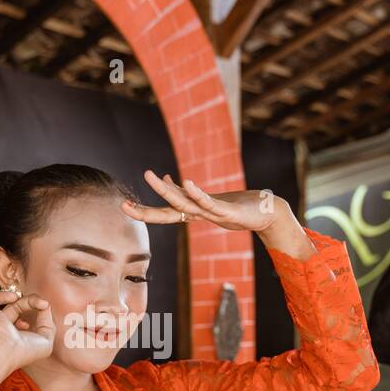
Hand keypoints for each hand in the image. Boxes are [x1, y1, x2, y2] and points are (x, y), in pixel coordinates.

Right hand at [0, 285, 55, 363]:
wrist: (0, 347)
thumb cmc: (21, 350)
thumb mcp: (46, 339)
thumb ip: (48, 321)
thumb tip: (44, 304)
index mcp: (8, 337)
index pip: (18, 321)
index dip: (29, 315)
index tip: (31, 323)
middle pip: (10, 308)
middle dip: (24, 303)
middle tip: (35, 303)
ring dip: (4, 295)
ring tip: (13, 297)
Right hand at [121, 169, 289, 233]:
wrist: (266, 214)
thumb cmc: (237, 206)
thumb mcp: (208, 197)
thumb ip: (187, 192)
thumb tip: (169, 180)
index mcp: (192, 212)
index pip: (163, 212)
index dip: (144, 211)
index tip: (124, 206)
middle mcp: (198, 214)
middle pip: (167, 212)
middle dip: (145, 210)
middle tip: (124, 206)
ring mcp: (211, 214)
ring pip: (184, 203)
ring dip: (166, 190)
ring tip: (150, 175)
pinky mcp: (226, 211)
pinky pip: (208, 201)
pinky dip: (196, 193)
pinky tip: (186, 182)